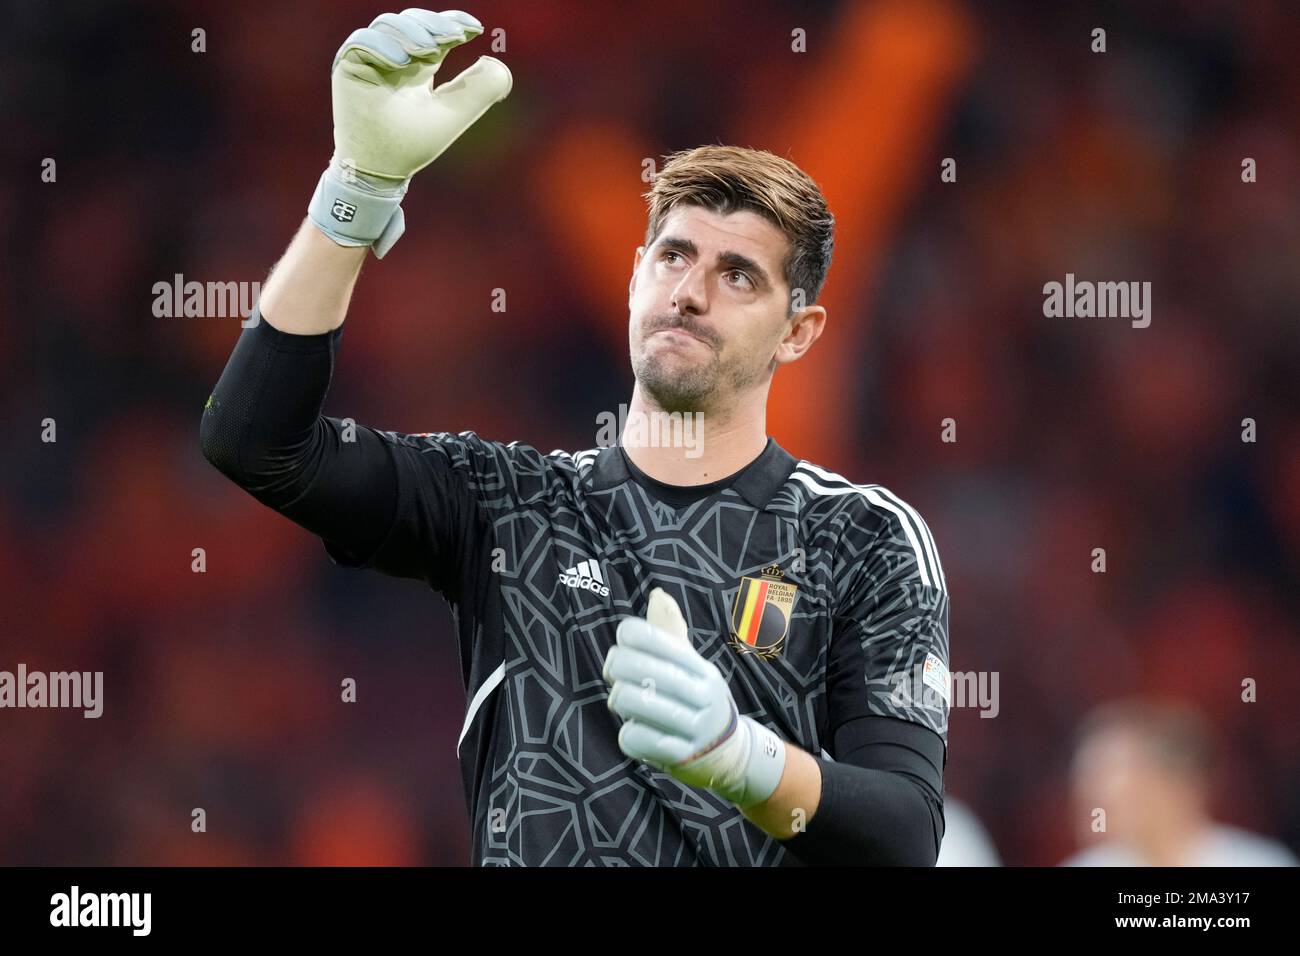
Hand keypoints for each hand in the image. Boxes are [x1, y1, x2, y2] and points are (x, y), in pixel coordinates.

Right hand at [307, 9, 511, 256]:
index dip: (453, 23)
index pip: (436, 33)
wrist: (381, 170)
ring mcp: (371, 59)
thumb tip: (497, 63)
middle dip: (435, 24)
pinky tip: (402, 61)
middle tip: (455, 35)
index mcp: (419, 67)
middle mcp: (395, 58)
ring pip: (389, 25)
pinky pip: (362, 41)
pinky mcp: (349, 65)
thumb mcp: (453, 115)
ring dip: (412, 32)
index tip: (474, 28)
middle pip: (414, 22)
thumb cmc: (412, 145)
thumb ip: (477, 90)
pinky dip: (383, 46)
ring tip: (430, 50)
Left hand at [602, 588, 786, 807]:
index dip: (630, 637)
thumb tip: (657, 594)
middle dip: (618, 668)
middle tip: (613, 673)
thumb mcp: (690, 665)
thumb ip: (669, 631)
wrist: (727, 753)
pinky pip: (638, 739)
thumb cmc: (696, 699)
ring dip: (621, 700)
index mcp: (701, 667)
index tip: (623, 643)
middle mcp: (702, 694)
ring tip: (623, 700)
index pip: (657, 639)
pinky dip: (629, 734)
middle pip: (642, 670)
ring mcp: (694, 726)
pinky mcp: (681, 756)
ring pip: (637, 704)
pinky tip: (635, 730)